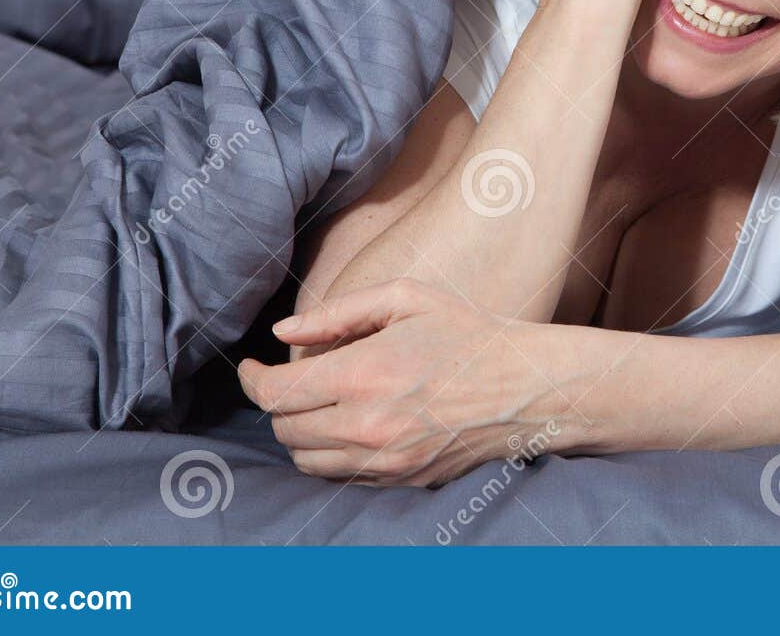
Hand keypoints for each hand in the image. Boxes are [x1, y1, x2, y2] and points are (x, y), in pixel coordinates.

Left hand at [237, 278, 570, 487]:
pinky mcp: (401, 480)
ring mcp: (384, 460)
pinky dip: (332, 453)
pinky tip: (352, 424)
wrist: (527, 387)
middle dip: (278, 403)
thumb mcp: (407, 299)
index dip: (252, 379)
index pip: (275, 394)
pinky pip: (341, 476)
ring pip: (305, 460)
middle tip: (293, 379)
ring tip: (321, 404)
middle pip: (284, 430)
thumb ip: (338, 312)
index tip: (252, 366)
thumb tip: (283, 332)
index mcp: (364, 375)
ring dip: (301, 433)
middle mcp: (367, 426)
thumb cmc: (468, 332)